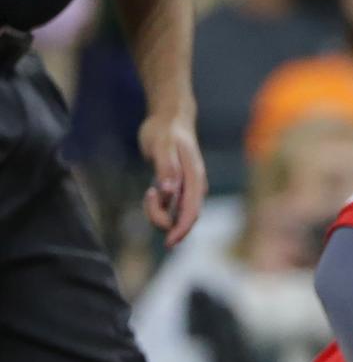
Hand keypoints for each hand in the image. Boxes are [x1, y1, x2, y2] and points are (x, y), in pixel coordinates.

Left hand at [137, 103, 204, 245]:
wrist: (169, 118)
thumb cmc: (165, 130)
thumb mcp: (162, 145)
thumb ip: (166, 168)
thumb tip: (169, 191)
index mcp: (195, 178)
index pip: (192, 211)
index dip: (181, 229)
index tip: (168, 242)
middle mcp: (194, 186)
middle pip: (184, 217)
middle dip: (165, 221)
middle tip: (148, 197)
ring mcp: (186, 187)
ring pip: (175, 214)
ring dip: (158, 212)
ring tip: (148, 192)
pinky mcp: (177, 186)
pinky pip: (169, 207)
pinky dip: (157, 207)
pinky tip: (150, 192)